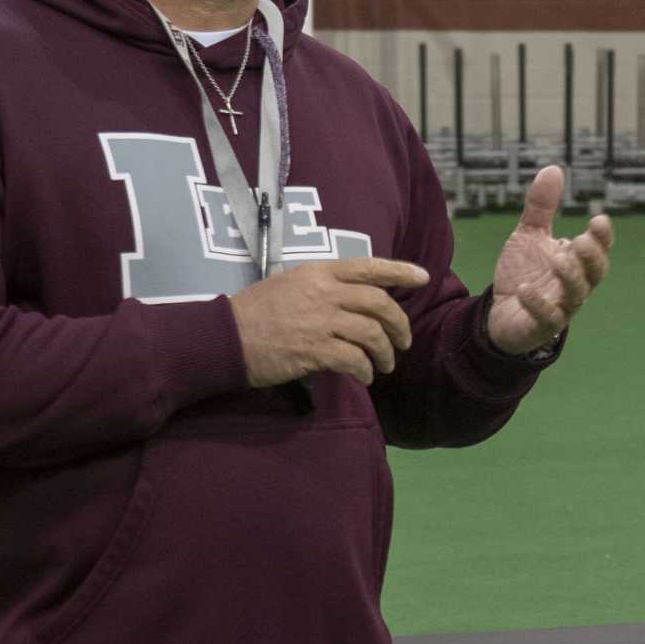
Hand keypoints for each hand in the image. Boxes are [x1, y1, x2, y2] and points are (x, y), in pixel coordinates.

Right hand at [230, 257, 430, 386]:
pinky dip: (365, 370)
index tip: (422, 277)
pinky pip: (354, 359)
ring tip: (385, 365)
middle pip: (379, 303)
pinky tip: (365, 377)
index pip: (368, 266)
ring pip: (372, 334)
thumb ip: (322, 287)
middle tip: (402, 341)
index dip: (400, 271)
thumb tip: (352, 299)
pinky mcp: (314, 350)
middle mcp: (323, 292)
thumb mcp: (289, 284)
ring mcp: (320, 321)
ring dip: (385, 352)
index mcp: (318, 272)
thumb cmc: (253, 312)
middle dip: (399, 323)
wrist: (221, 338)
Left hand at [486, 166, 613, 354]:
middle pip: (595, 273)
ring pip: (576, 295)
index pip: (598, 249)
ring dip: (570, 277)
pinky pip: (547, 318)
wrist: (500, 312)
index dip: (602, 237)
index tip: (599, 220)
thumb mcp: (529, 235)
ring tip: (558, 260)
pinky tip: (524, 290)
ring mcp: (561, 306)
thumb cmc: (523, 273)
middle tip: (581, 240)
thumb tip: (553, 169)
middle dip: (591, 257)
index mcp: (576, 262)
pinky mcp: (541, 326)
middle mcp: (575, 285)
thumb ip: (541, 207)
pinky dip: (538, 304)